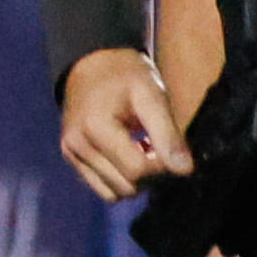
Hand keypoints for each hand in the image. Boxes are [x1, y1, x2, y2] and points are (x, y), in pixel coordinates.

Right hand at [59, 47, 188, 201]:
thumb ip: (168, 134)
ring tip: (144, 152)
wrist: (92, 63)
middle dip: (151, 176)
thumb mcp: (152, 96)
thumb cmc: (126, 75)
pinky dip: (120, 180)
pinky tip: (130, 155)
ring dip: (136, 181)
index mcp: (95, 127)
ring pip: (113, 193)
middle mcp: (77, 145)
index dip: (162, 167)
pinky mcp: (71, 158)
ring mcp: (71, 153)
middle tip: (161, 150)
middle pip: (126, 186)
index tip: (173, 150)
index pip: (137, 170)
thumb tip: (185, 170)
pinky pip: (101, 187)